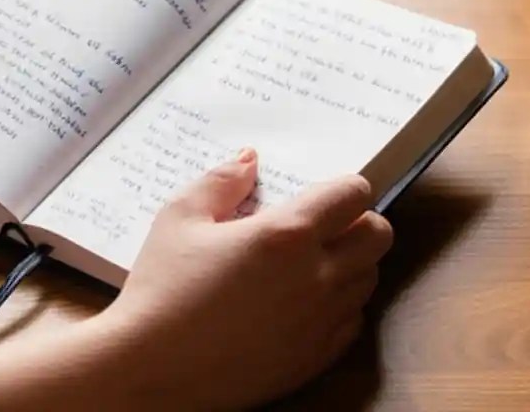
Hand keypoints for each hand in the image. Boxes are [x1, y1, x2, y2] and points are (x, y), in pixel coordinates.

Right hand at [106, 149, 393, 409]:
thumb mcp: (180, 218)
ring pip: (370, 278)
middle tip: (325, 226)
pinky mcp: (317, 358)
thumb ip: (221, 181)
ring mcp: (321, 322)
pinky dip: (340, 306)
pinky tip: (303, 304)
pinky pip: (353, 321)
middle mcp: (316, 276)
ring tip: (312, 264)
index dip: (345, 187)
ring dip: (352, 263)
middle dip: (360, 222)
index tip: (325, 194)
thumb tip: (250, 159)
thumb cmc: (162, 290)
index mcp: (286, 234)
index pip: (354, 194)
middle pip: (379, 235)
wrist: (150, 371)